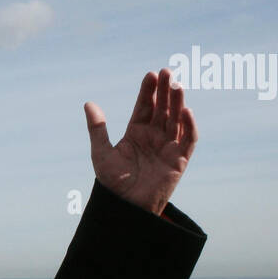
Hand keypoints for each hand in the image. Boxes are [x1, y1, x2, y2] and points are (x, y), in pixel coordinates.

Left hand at [83, 68, 196, 215]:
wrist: (125, 206)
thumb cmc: (113, 182)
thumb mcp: (101, 152)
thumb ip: (97, 128)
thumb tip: (88, 103)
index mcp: (136, 132)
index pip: (145, 106)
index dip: (148, 91)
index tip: (150, 74)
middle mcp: (154, 136)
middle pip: (162, 109)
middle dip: (165, 91)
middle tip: (167, 72)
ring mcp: (167, 147)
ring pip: (176, 120)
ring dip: (178, 103)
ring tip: (177, 85)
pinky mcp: (179, 160)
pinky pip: (188, 140)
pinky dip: (189, 126)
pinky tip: (186, 111)